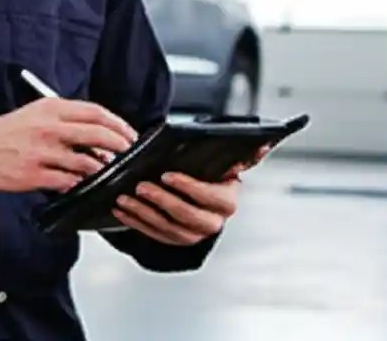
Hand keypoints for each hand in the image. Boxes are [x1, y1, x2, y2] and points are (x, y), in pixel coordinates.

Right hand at [0, 97, 137, 193]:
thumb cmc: (7, 132)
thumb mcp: (36, 113)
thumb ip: (66, 120)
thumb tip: (98, 134)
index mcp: (51, 109)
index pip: (95, 112)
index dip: (118, 124)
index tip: (128, 134)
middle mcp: (48, 128)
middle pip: (97, 134)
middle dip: (119, 145)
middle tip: (127, 153)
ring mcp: (42, 152)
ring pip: (86, 162)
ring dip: (101, 169)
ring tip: (105, 172)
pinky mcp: (34, 174)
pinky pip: (68, 182)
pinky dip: (80, 184)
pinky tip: (83, 185)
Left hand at [111, 144, 271, 245]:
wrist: (199, 194)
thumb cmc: (209, 173)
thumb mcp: (224, 161)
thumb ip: (242, 154)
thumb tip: (264, 145)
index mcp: (227, 201)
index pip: (212, 198)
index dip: (189, 188)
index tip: (167, 175)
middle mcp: (213, 222)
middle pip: (188, 217)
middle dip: (162, 201)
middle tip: (141, 186)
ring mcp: (193, 234)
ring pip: (168, 228)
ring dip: (144, 214)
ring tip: (124, 198)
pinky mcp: (175, 240)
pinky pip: (153, 234)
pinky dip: (136, 222)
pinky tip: (121, 210)